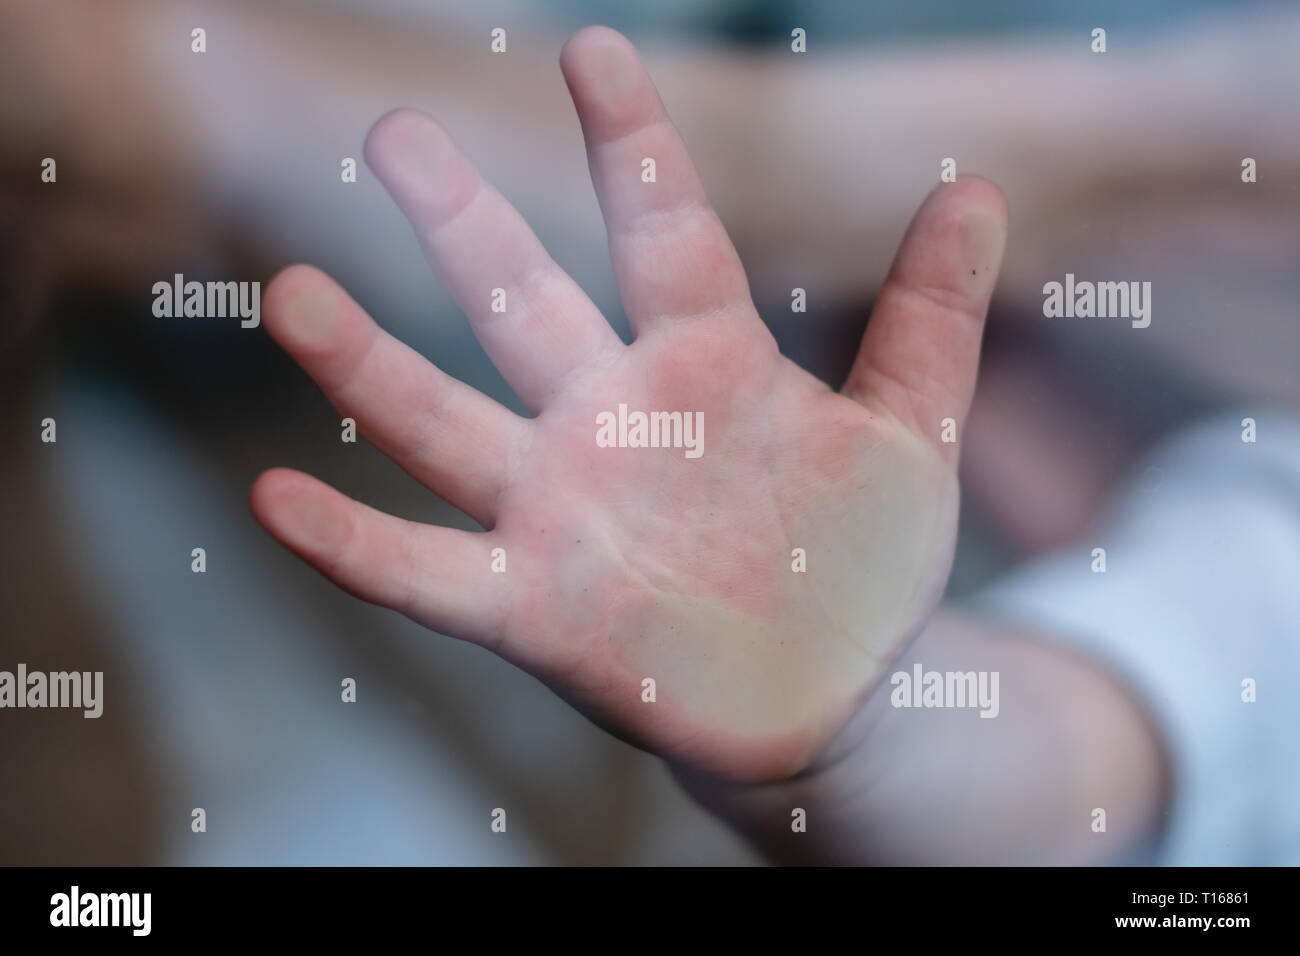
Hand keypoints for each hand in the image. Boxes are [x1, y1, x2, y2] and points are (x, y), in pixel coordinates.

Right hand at [251, 26, 1006, 783]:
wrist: (827, 689)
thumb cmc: (855, 559)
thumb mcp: (907, 438)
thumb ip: (929, 322)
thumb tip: (972, 189)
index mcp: (706, 365)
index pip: (663, 233)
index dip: (630, 145)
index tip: (591, 50)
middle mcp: (612, 422)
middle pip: (523, 305)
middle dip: (460, 223)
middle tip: (393, 132)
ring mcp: (563, 512)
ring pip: (448, 426)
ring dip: (369, 371)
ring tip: (290, 298)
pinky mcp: (535, 608)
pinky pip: (429, 573)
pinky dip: (355, 545)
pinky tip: (275, 499)